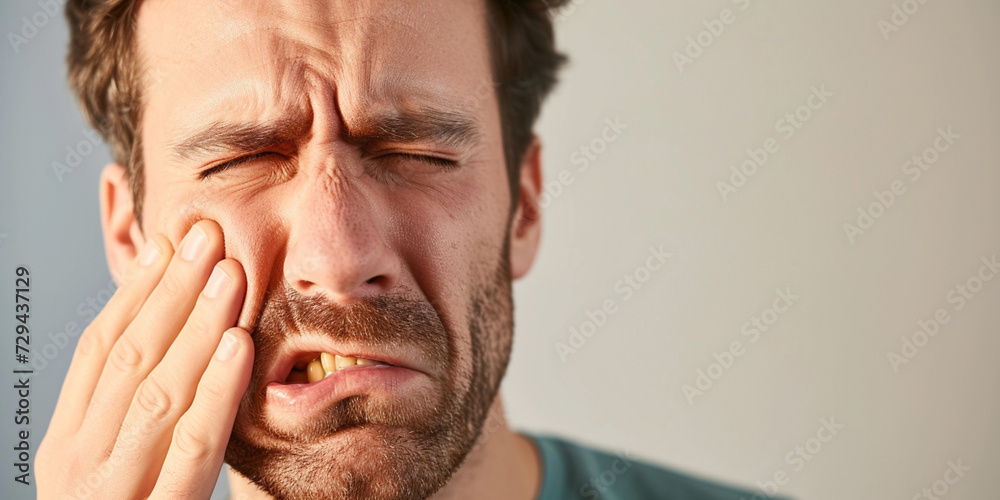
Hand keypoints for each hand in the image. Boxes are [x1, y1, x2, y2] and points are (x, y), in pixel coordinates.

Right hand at [37, 220, 252, 498]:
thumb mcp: (128, 467)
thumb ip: (145, 417)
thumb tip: (179, 340)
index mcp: (67, 445)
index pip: (102, 350)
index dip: (138, 291)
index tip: (174, 241)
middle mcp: (77, 463)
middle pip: (129, 358)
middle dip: (171, 291)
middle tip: (208, 233)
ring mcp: (109, 493)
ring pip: (156, 391)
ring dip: (194, 324)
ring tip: (229, 270)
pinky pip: (190, 448)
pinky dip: (214, 393)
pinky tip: (236, 346)